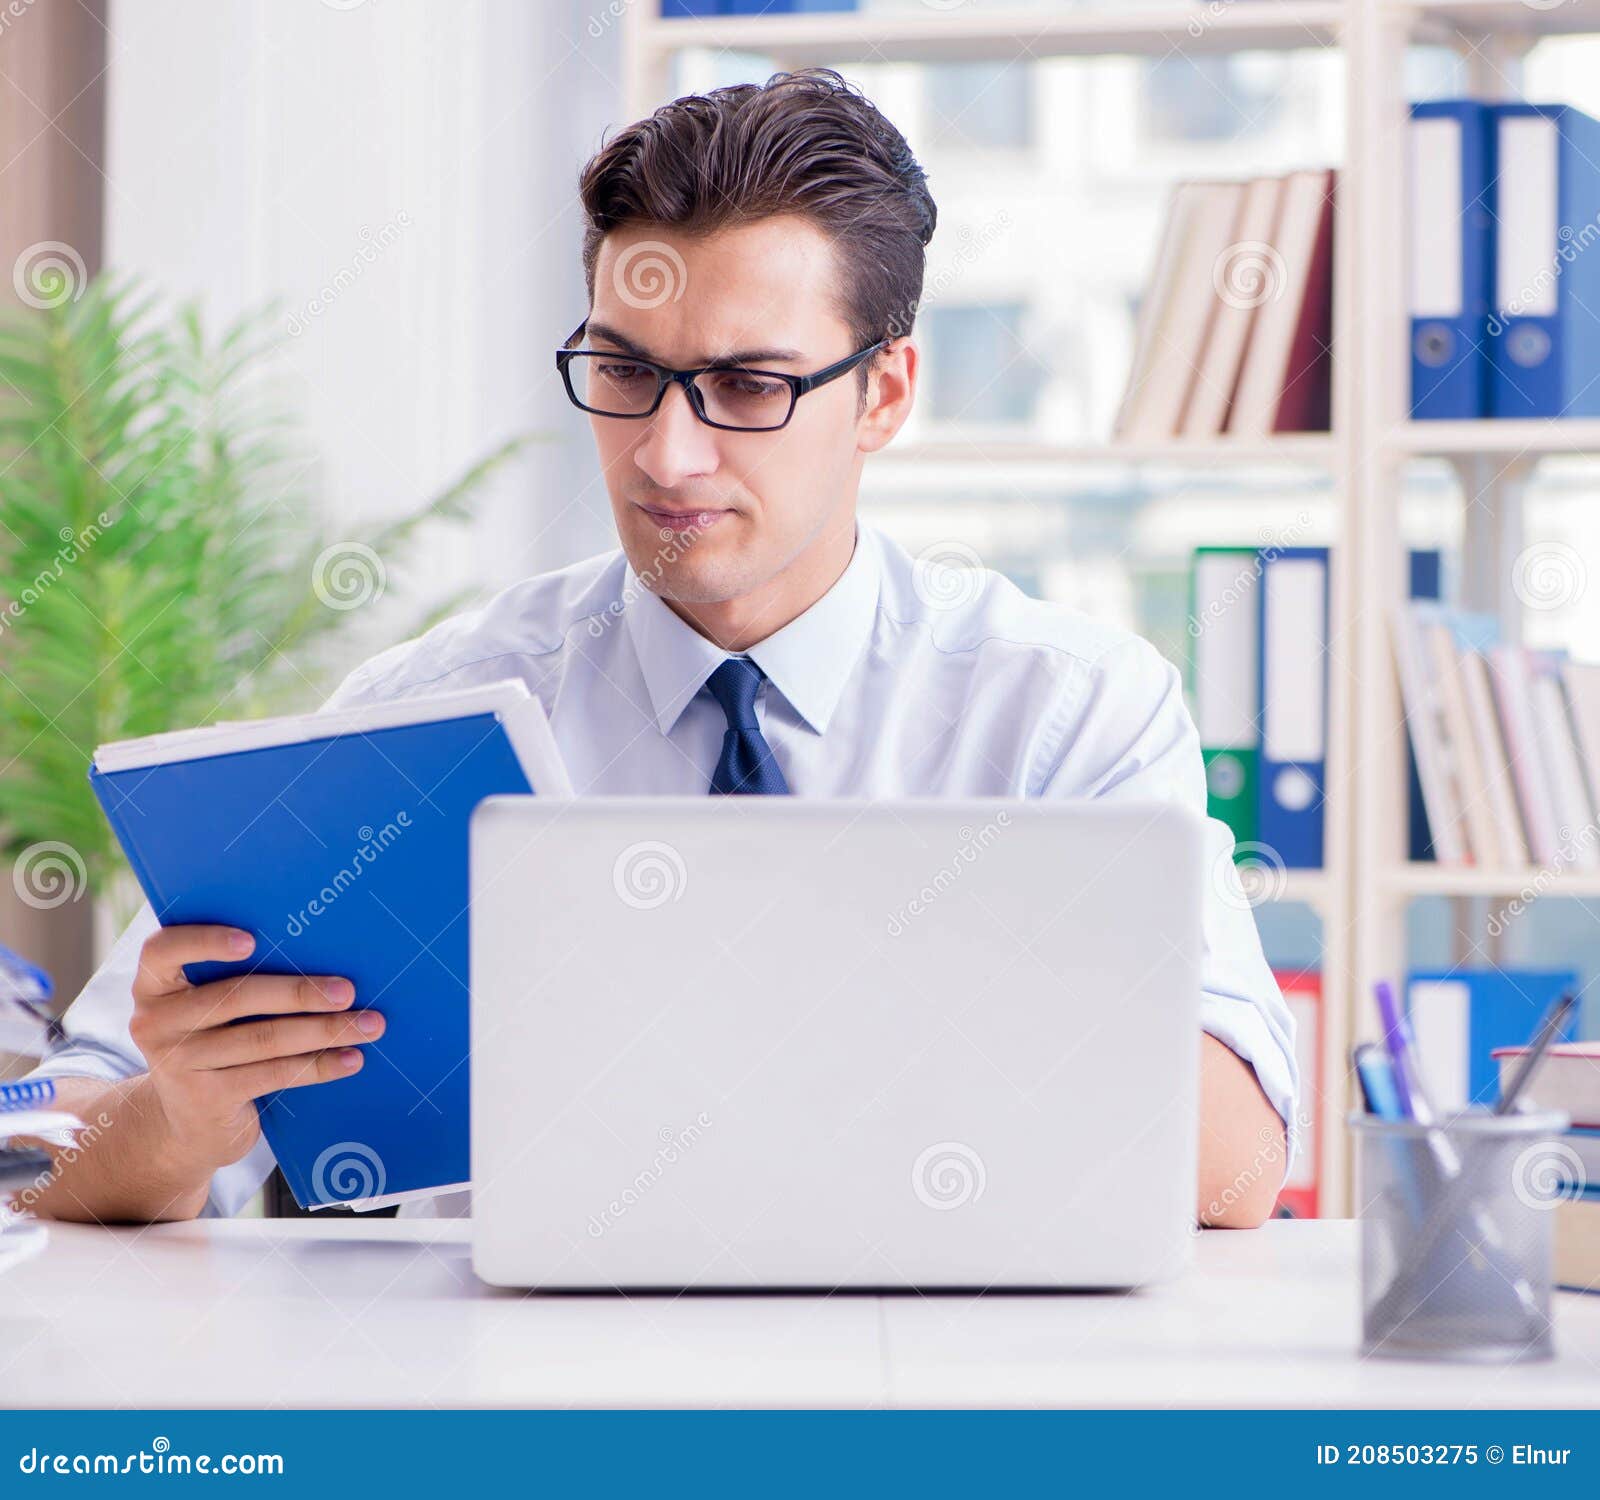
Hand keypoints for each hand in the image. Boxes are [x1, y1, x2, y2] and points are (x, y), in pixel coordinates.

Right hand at [128, 924, 384, 1177]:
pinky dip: (319, 1065)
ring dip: (325, 1030)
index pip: (164, 950)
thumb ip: (235, 978)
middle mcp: (157, 1022)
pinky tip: (352, 1058)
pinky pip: (274, 1074)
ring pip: (264, 1038)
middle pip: (237, 996)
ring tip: (369, 1024)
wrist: (183, 1126)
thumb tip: (321, 946)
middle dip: (300, 992)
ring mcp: (178, 1062)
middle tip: (348, 990)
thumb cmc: (212, 1044)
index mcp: (155, 986)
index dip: (204, 941)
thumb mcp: (206, 1010)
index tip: (252, 939)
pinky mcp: (206, 1098)